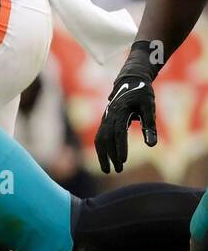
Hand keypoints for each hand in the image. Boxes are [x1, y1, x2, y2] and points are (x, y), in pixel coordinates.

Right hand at [95, 49, 157, 173]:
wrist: (130, 80)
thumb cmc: (142, 93)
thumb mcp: (149, 107)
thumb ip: (150, 126)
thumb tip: (152, 145)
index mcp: (119, 112)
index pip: (118, 133)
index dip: (120, 148)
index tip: (123, 161)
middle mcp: (109, 116)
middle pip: (105, 139)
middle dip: (109, 156)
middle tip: (117, 171)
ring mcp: (105, 118)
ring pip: (99, 139)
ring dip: (103, 155)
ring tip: (108, 169)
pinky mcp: (105, 121)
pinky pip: (100, 136)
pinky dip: (101, 149)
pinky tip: (106, 159)